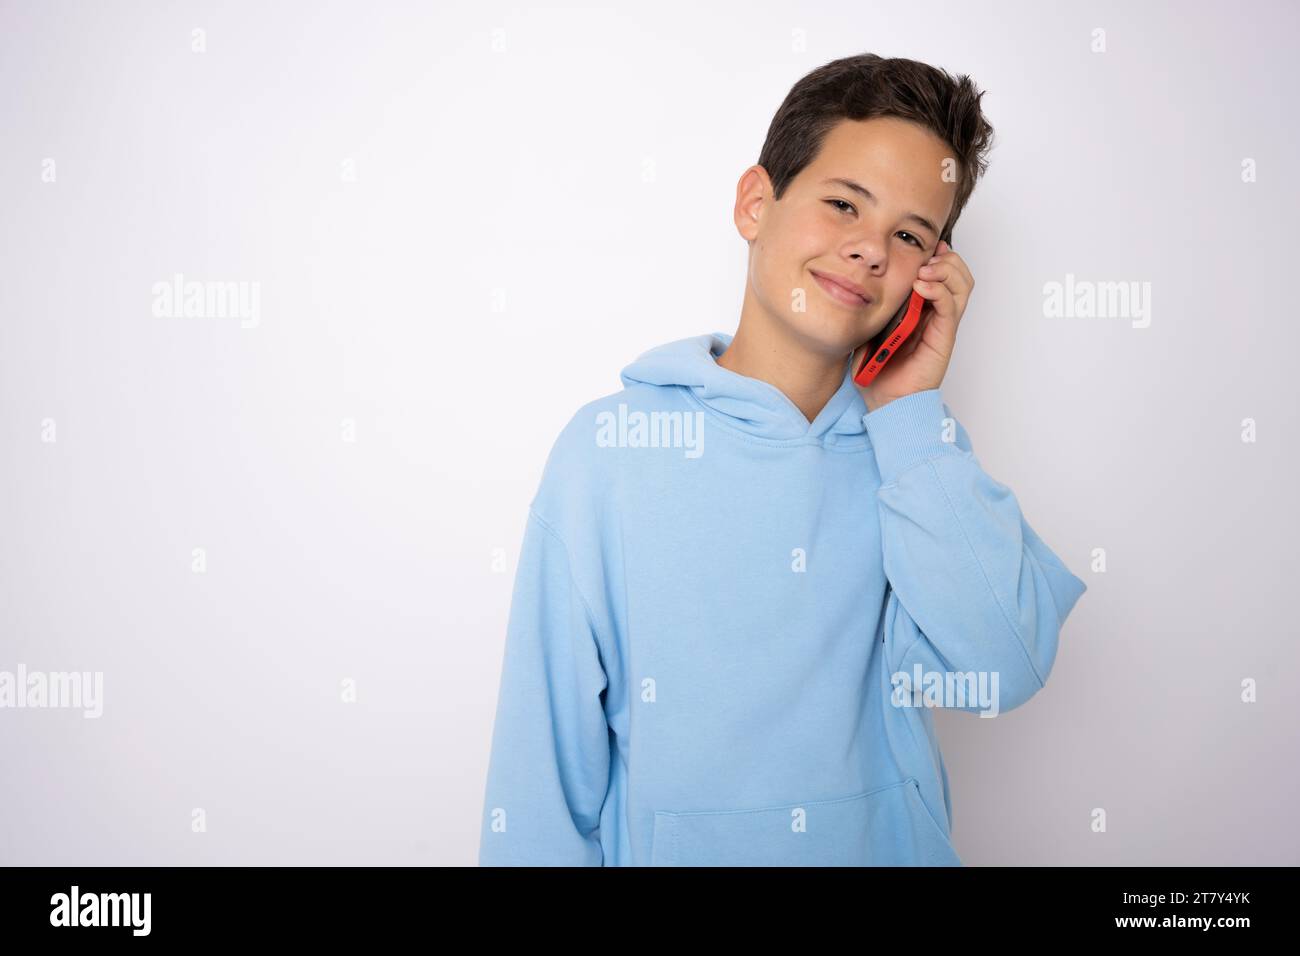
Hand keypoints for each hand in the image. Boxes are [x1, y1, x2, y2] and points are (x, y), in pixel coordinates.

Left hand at [853, 240, 973, 412]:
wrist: (884, 399)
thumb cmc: (876, 366)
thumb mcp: (868, 324)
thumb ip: (870, 301)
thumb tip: (855, 274)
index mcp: (922, 307)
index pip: (941, 272)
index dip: (937, 254)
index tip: (924, 243)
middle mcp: (936, 313)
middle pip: (958, 273)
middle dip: (946, 258)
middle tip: (929, 255)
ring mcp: (942, 325)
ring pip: (962, 286)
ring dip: (947, 270)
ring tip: (926, 269)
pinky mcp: (943, 337)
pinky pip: (950, 307)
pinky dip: (940, 291)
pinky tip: (923, 287)